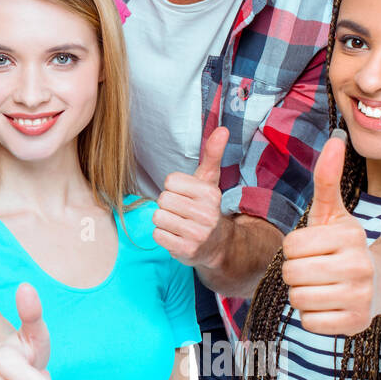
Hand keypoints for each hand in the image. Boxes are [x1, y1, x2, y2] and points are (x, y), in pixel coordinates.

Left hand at [153, 126, 231, 267]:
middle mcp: (207, 214)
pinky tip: (177, 236)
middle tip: (181, 212)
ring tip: (179, 224)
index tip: (186, 195)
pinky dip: (163, 236)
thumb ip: (212, 154)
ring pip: (158, 217)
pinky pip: (158, 236)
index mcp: (210, 193)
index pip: (170, 181)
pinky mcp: (187, 251)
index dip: (173, 188)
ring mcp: (197, 235)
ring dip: (164, 221)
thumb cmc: (206, 207)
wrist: (217, 245)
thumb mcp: (209, 180)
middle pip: (163, 200)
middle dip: (168, 205)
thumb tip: (222, 128)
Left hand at [281, 132, 375, 334]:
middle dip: (294, 272)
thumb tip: (335, 139)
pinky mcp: (355, 324)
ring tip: (320, 286)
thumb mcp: (332, 213)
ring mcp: (360, 297)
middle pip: (291, 273)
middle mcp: (360, 266)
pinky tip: (328, 304)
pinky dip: (312, 316)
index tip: (311, 248)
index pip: (291, 246)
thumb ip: (327, 179)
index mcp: (349, 236)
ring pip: (298, 299)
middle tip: (313, 269)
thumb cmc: (343, 246)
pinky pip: (308, 322)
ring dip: (301, 294)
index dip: (294, 248)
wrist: (378, 283)